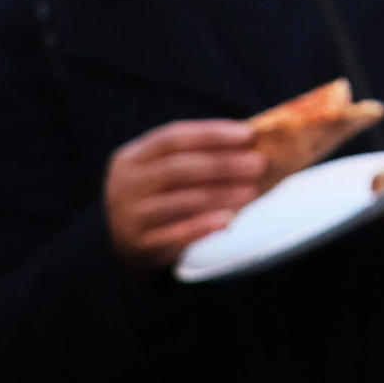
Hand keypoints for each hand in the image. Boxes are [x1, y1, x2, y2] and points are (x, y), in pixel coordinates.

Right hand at [105, 121, 267, 270]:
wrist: (130, 244)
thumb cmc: (162, 195)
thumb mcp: (166, 169)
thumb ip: (198, 153)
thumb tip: (253, 138)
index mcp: (131, 159)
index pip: (171, 138)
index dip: (211, 134)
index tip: (247, 134)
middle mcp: (125, 186)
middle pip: (177, 169)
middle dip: (222, 165)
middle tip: (258, 164)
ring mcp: (128, 218)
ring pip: (179, 203)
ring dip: (220, 195)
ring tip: (252, 191)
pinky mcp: (139, 247)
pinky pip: (174, 236)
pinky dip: (202, 227)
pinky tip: (228, 220)